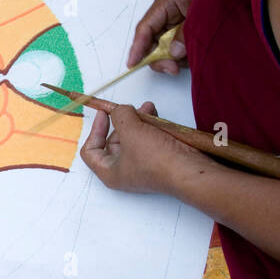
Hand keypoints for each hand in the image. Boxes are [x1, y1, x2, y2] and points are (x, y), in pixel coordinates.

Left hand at [79, 101, 211, 194]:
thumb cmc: (156, 157)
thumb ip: (120, 115)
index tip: (104, 114)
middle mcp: (123, 171)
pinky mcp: (157, 160)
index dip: (95, 130)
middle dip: (122, 121)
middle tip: (130, 107)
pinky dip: (149, 126)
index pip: (90, 151)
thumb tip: (120, 110)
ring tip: (147, 106)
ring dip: (137, 120)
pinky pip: (147, 139)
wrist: (189, 170)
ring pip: (132, 138)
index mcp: (109, 172)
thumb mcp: (130, 130)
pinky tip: (155, 114)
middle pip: (113, 141)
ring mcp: (141, 166)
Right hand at [127, 0, 218, 72]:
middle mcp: (167, 11)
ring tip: (191, 56)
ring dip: (175, 57)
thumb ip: (185, 35)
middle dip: (160, 56)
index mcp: (166, 1)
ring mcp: (175, 22)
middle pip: (151, 40)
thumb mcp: (202, 15)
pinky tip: (195, 52)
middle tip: (173, 68)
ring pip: (164, 47)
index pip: (145, 27)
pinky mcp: (184, 30)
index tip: (133, 64)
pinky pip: (176, 47)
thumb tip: (174, 53)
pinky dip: (184, 55)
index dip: (138, 47)